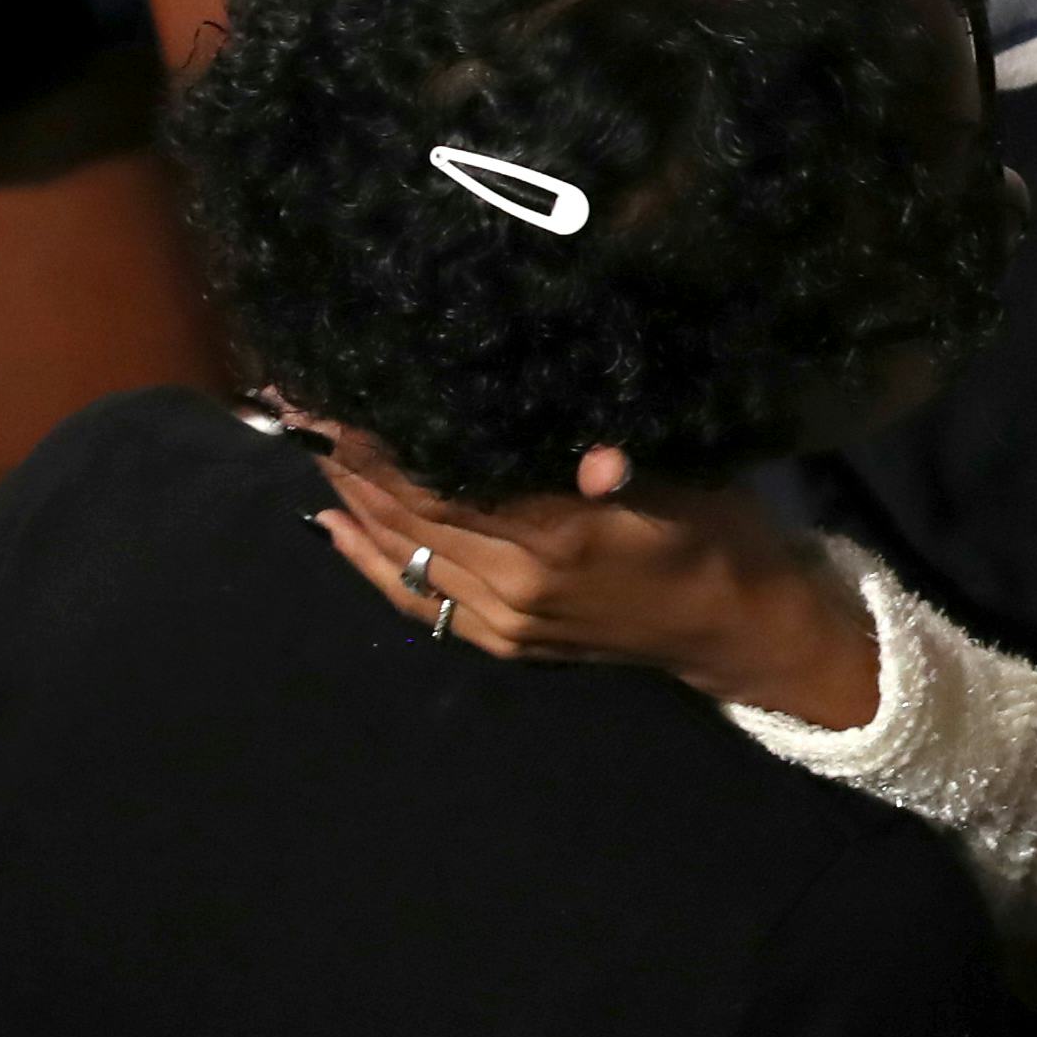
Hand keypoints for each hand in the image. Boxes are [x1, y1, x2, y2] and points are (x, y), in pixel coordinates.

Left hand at [306, 425, 883, 727]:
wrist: (737, 628)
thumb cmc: (716, 533)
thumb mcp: (679, 477)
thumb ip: (617, 461)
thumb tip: (572, 440)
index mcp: (555, 537)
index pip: (438, 482)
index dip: (380, 443)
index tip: (334, 395)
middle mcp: (514, 584)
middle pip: (406, 515)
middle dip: (349, 462)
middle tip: (299, 408)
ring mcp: (503, 620)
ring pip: (401, 555)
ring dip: (350, 503)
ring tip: (309, 449)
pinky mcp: (502, 640)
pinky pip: (417, 599)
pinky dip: (369, 563)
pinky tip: (332, 527)